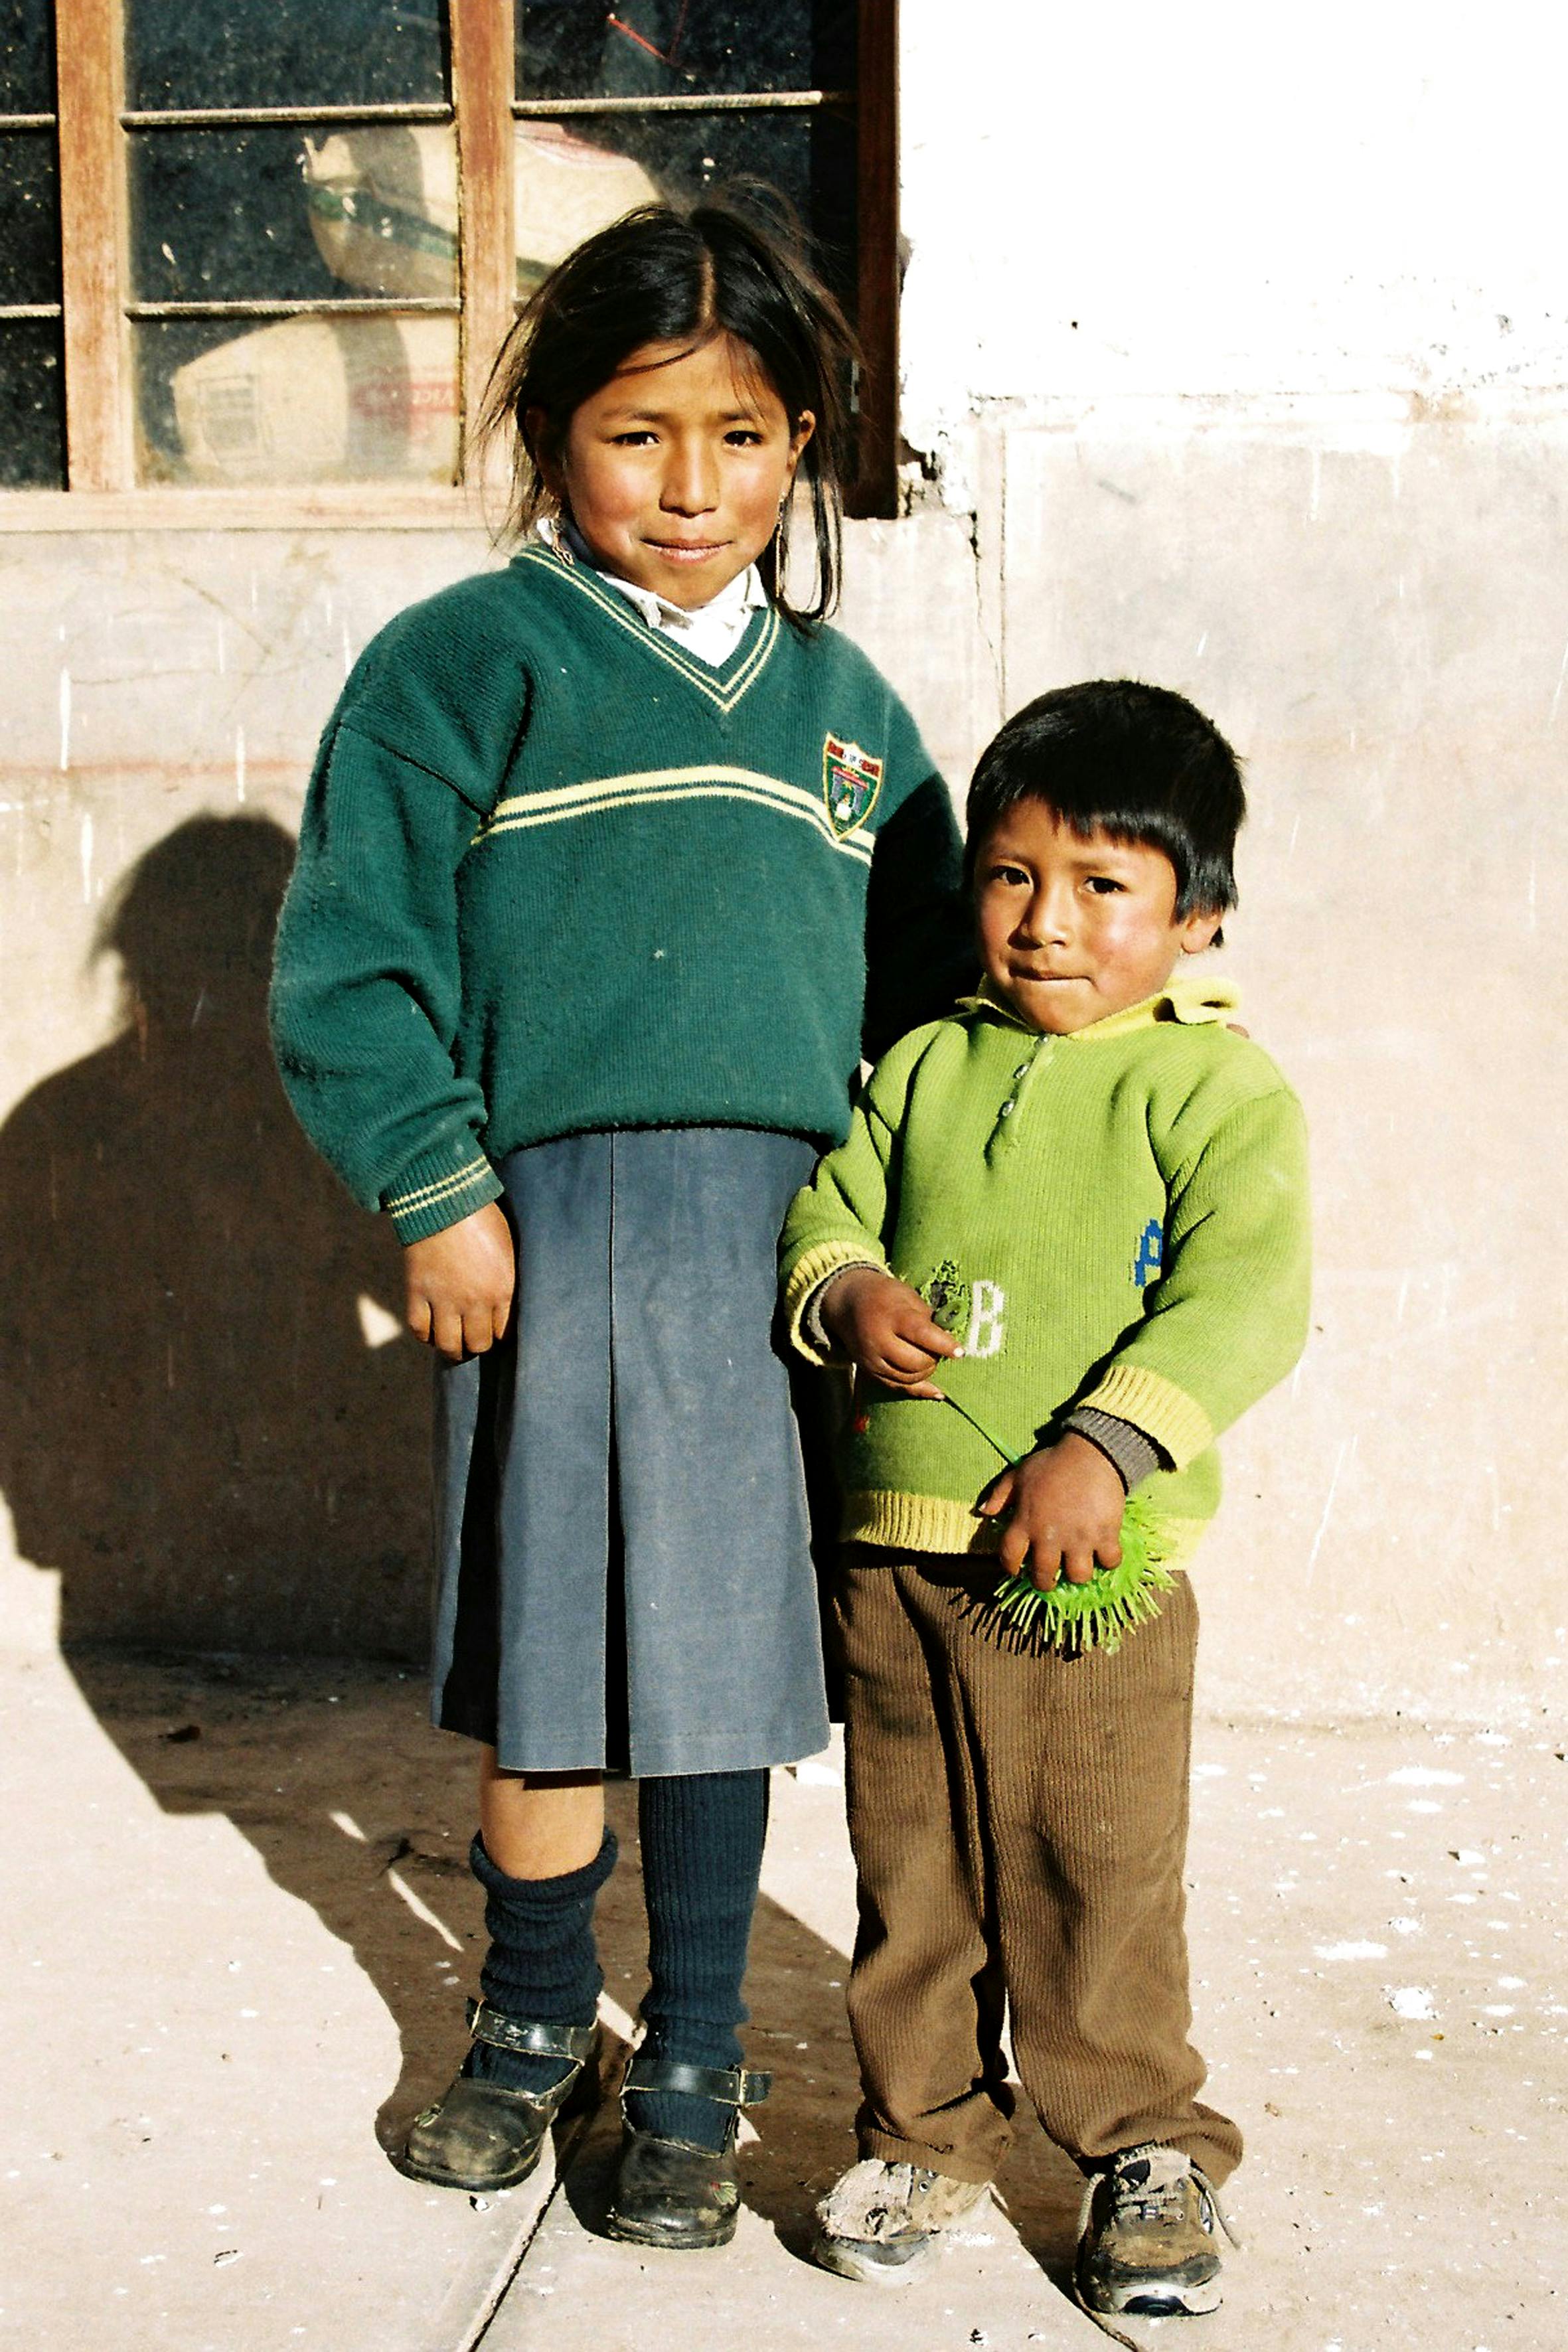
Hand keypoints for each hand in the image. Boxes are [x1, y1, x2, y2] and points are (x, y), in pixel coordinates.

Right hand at [404, 1201, 514, 1360]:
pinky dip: (425, 1335)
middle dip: (477, 1344)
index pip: (504, 1333)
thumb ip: (506, 1277)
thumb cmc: (481, 1216)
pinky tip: (431, 1331)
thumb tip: (505, 1300)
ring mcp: (443, 1300)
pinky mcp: (417, 1293)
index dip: (499, 1334)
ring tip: (453, 1344)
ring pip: (448, 1345)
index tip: (494, 1330)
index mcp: (502, 1289)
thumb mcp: (507, 1247)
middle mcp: (474, 1301)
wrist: (442, 1197)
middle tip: (473, 1337)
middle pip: (478, 1344)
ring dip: (452, 1349)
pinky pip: (420, 1330)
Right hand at [819, 1266, 959, 1398]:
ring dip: (926, 1373)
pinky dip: (920, 1390)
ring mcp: (871, 1359)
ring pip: (908, 1379)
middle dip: (933, 1359)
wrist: (847, 1303)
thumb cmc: (885, 1296)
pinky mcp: (869, 1371)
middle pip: (915, 1362)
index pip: (921, 1333)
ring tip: (929, 1358)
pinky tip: (937, 1392)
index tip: (960, 1352)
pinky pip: (897, 1388)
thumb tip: (949, 1339)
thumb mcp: (907, 1296)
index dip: (943, 1345)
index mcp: (891, 1315)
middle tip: (938, 1349)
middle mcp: (878, 1340)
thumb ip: (927, 1317)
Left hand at [976, 1432, 1124, 1588]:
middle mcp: (1050, 1536)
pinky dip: (1109, 1561)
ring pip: (1078, 1577)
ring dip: (1077, 1574)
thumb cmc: (1053, 1463)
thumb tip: (983, 1512)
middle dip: (1044, 1582)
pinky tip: (1104, 1552)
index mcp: (1025, 1522)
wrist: (1092, 1452)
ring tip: (1077, 1565)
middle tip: (1049, 1578)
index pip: (1009, 1557)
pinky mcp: (1105, 1535)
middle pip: (1043, 1577)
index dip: (1011, 1567)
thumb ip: (1000, 1495)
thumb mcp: (1019, 1474)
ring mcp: (1079, 1538)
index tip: (1017, 1569)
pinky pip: (1109, 1562)